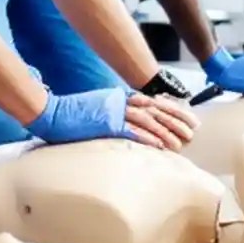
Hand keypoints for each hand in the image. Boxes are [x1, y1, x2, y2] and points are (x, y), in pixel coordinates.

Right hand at [26, 88, 197, 150]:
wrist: (51, 112)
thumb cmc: (71, 115)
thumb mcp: (97, 109)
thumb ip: (114, 113)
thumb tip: (129, 124)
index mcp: (119, 96)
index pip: (152, 101)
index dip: (172, 109)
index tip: (187, 118)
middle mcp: (119, 100)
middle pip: (155, 108)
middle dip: (175, 119)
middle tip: (192, 131)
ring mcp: (113, 111)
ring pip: (147, 119)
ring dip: (165, 131)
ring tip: (180, 143)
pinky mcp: (105, 123)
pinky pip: (131, 130)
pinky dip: (148, 137)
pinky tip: (160, 146)